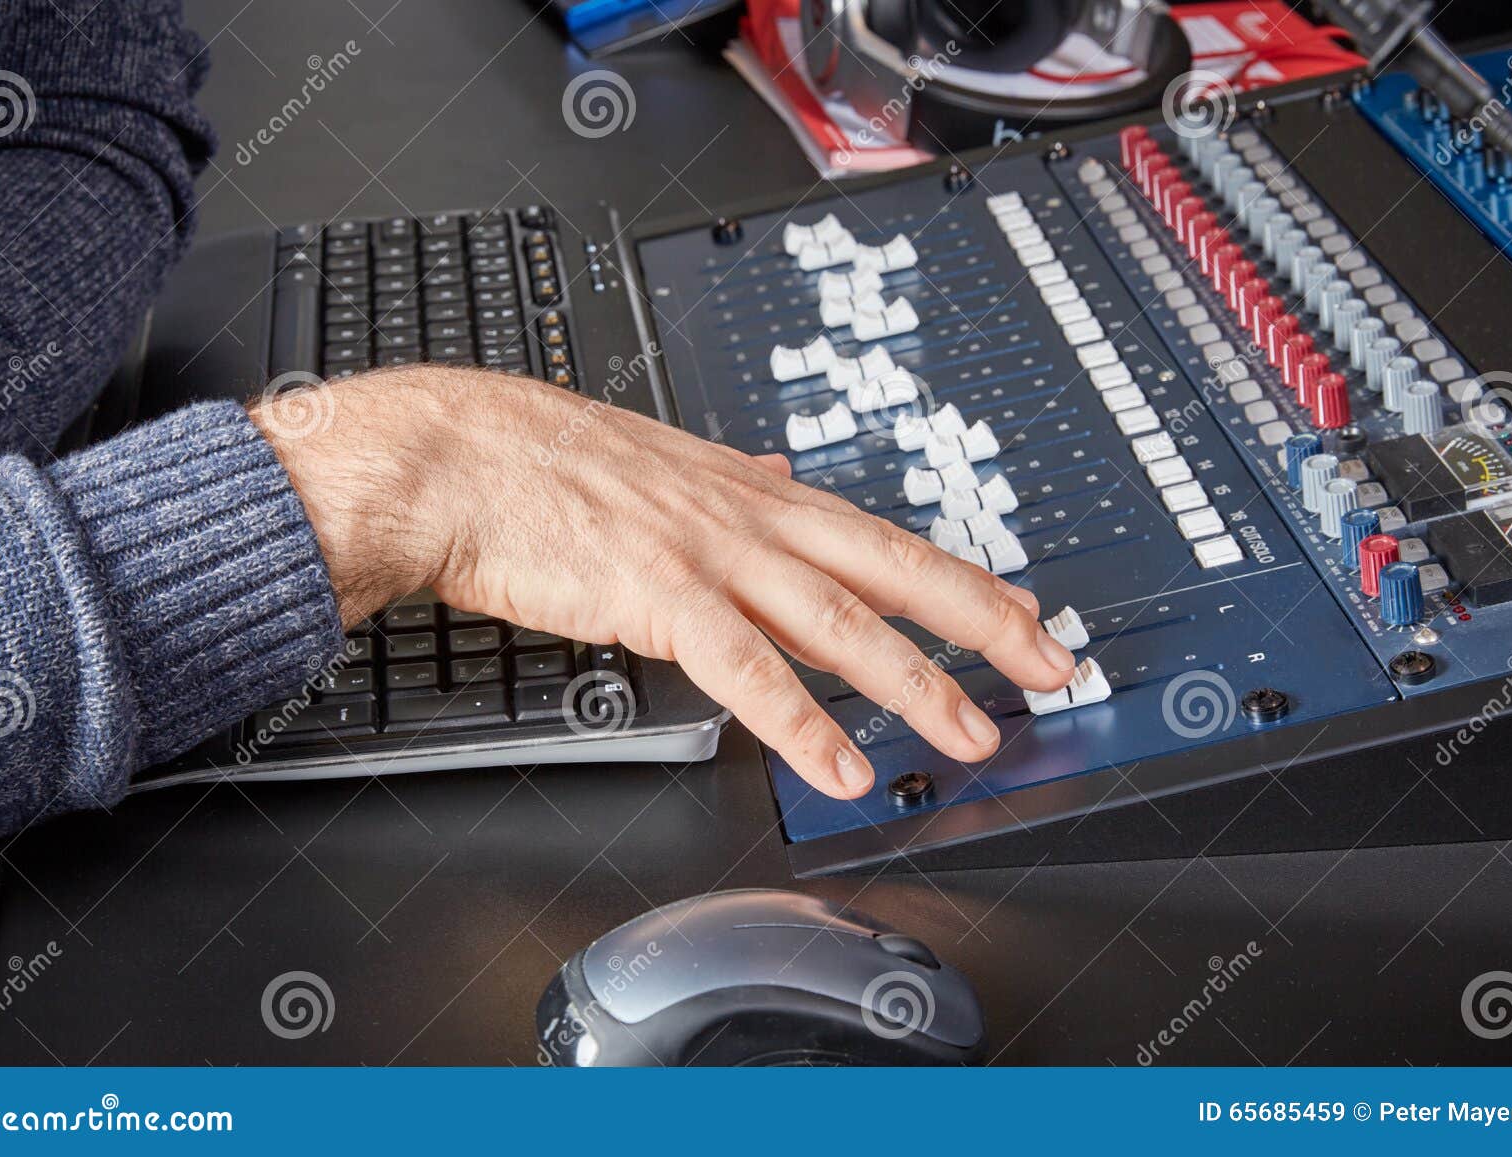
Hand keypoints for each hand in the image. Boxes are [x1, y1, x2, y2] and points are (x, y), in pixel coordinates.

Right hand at [251, 367, 1075, 799]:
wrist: (460, 456)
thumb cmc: (546, 463)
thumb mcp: (665, 462)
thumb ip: (738, 484)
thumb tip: (787, 478)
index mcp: (755, 491)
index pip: (885, 537)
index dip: (962, 577)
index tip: (1024, 608)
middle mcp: (752, 518)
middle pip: (894, 571)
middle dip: (984, 622)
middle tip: (1051, 664)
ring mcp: (712, 556)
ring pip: (840, 624)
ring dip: (916, 685)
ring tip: (973, 734)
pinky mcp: (660, 598)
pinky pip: (748, 672)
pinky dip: (802, 723)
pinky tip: (843, 766)